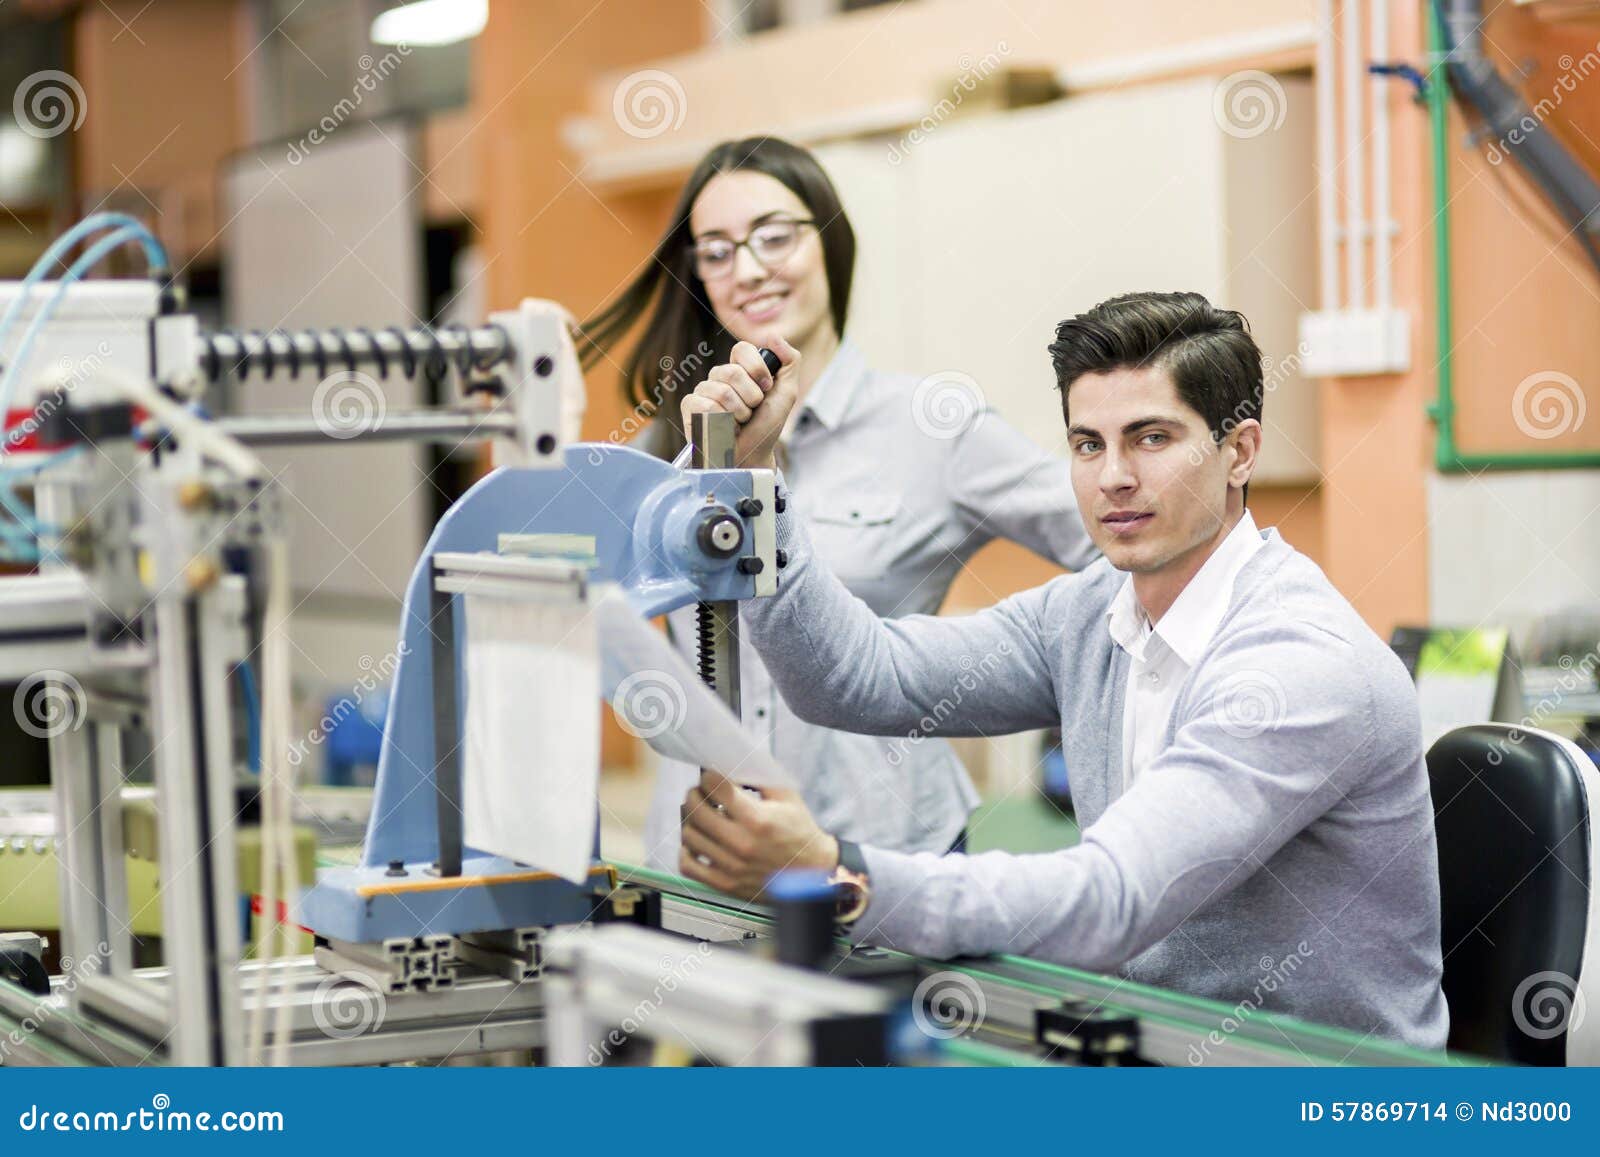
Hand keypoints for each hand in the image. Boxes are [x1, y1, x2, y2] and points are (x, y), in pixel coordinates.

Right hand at [679, 337, 800, 469]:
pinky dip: (721, 421)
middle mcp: (719, 377)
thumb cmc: (766, 427)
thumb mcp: (787, 393)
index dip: (757, 369)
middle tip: (752, 412)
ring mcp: (703, 391)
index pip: (741, 349)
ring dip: (739, 413)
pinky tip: (724, 428)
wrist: (753, 456)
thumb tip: (773, 335)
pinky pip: (705, 405)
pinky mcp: (690, 408)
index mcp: (739, 368)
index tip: (766, 388)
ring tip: (738, 422)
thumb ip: (789, 362)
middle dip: (751, 398)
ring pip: (721, 391)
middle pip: (732, 372)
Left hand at [679, 771, 837, 899]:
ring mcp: (731, 866)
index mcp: (758, 819)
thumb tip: (729, 764)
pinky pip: (688, 866)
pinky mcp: (725, 884)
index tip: (710, 776)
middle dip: (695, 795)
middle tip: (700, 793)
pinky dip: (687, 852)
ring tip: (702, 817)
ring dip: (691, 821)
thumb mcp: (786, 796)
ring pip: (689, 836)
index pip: (716, 788)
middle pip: (696, 810)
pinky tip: (699, 843)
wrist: (812, 872)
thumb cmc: (799, 831)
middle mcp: (742, 843)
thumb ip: (758, 777)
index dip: (709, 777)